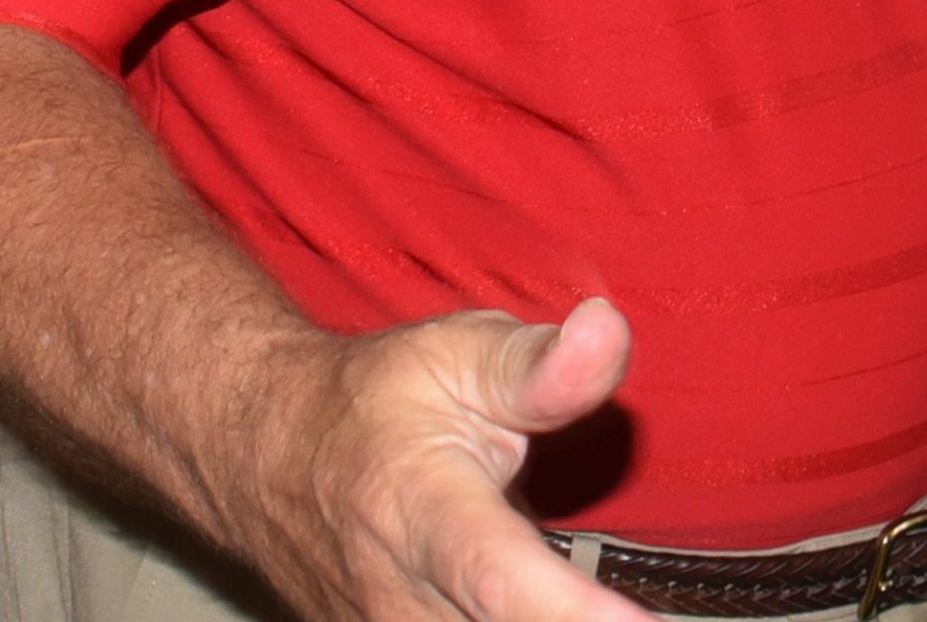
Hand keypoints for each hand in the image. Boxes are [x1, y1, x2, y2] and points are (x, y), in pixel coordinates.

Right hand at [248, 296, 644, 621]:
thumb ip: (540, 366)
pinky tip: (570, 614)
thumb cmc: (377, 402)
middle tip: (659, 621)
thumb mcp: (457, 356)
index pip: (499, 579)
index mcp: (423, 512)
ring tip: (618, 617)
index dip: (571, 615)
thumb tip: (609, 334)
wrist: (267, 459)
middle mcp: (400, 602)